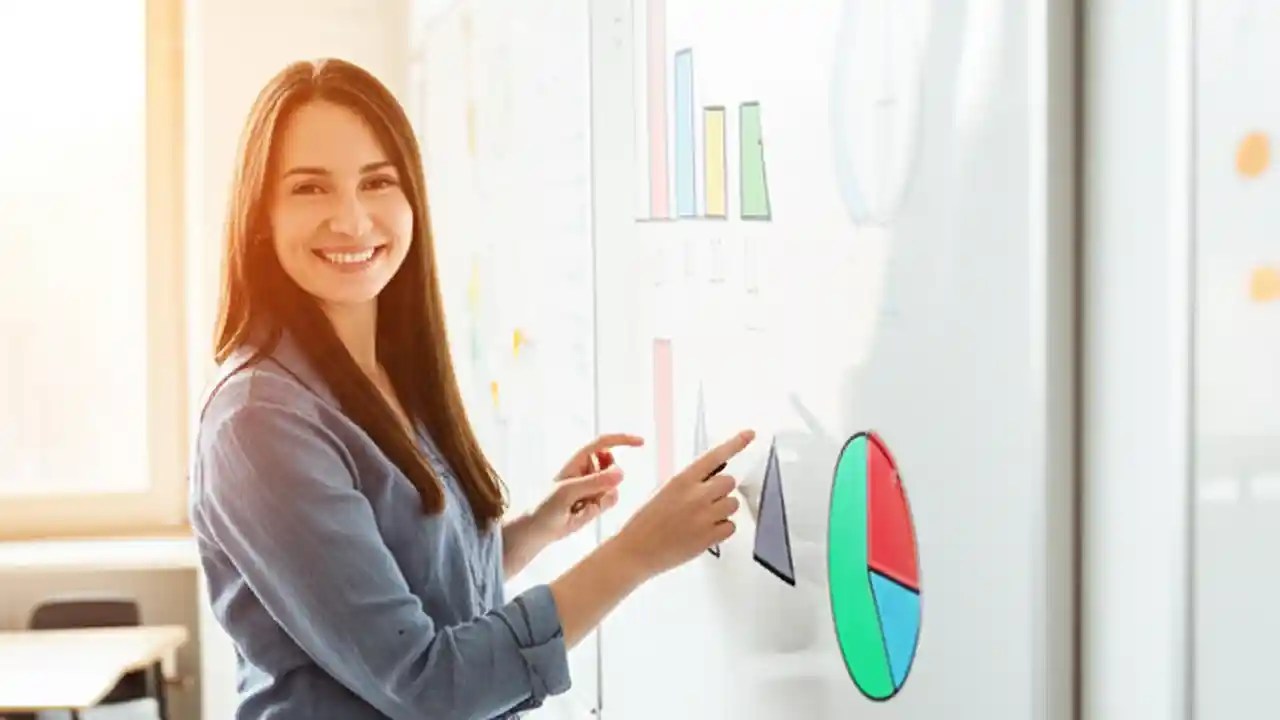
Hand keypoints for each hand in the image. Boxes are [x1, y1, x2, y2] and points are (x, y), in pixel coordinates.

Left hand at [530, 433, 645, 543]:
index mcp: (578, 460)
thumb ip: (594, 482)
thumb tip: (621, 473)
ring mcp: (594, 486)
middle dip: (608, 480)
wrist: (538, 530)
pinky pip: (611, 500)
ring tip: (578, 506)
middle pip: (613, 467)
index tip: (641, 442)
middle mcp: (588, 470)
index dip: (622, 440)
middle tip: (586, 494)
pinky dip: (600, 508)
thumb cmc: (546, 506)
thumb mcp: (567, 492)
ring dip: (600, 498)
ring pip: (614, 487)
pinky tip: (582, 513)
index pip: (604, 443)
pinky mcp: (597, 501)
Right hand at [610, 429, 755, 581]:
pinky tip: (704, 532)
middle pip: (729, 482)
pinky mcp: (709, 538)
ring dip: (723, 510)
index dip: (735, 444)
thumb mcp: (665, 492)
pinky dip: (722, 529)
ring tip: (702, 519)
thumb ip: (690, 483)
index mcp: (682, 480)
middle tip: (707, 501)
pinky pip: (731, 526)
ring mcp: (704, 517)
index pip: (715, 456)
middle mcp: (696, 496)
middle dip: (721, 490)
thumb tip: (714, 478)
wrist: (636, 551)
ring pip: (733, 504)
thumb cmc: (647, 522)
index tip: (750, 434)